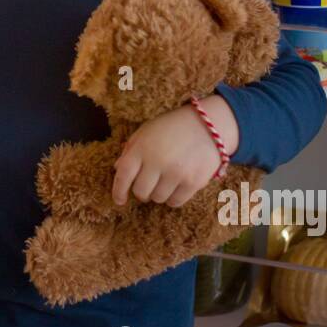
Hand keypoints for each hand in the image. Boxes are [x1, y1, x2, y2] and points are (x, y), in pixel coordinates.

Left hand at [111, 95, 239, 207]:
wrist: (209, 125)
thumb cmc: (173, 127)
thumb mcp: (147, 131)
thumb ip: (131, 149)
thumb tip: (117, 169)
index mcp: (142, 147)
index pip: (123, 175)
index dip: (118, 191)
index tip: (119, 200)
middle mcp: (157, 161)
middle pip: (141, 192)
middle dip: (142, 191)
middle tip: (149, 184)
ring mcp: (176, 173)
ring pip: (158, 199)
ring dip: (158, 193)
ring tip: (166, 180)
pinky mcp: (193, 182)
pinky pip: (175, 202)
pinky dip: (173, 198)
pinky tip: (176, 186)